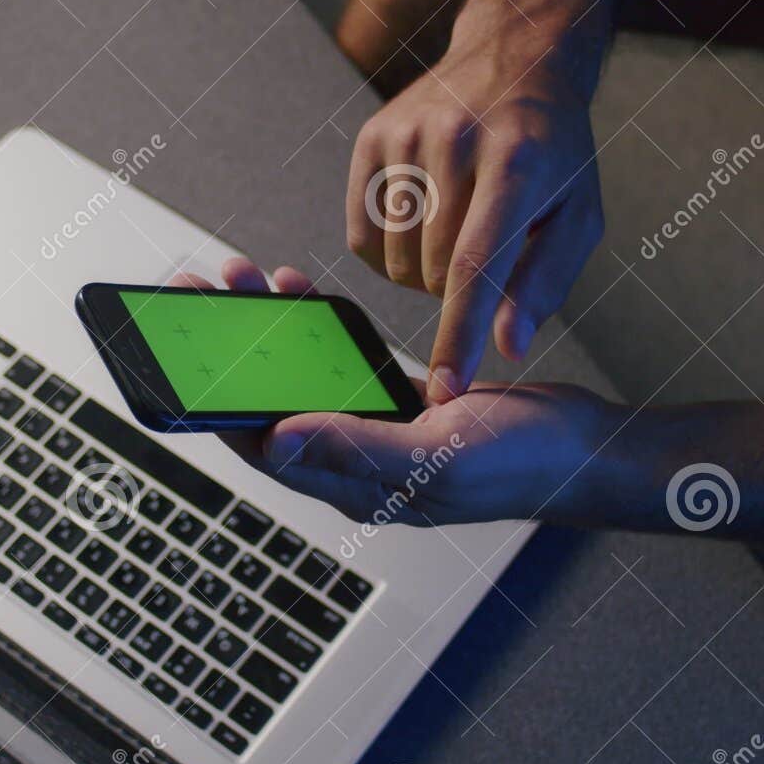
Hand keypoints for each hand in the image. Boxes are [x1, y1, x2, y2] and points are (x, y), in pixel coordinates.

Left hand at [169, 259, 615, 525]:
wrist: (585, 450)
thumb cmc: (522, 464)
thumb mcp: (435, 456)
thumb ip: (355, 447)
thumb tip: (274, 438)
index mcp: (350, 484)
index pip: (258, 442)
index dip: (211, 398)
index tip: (178, 345)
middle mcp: (351, 463)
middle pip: (267, 403)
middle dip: (228, 348)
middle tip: (199, 290)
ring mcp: (373, 434)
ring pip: (299, 380)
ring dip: (269, 332)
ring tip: (247, 279)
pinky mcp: (397, 407)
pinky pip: (337, 368)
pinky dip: (315, 331)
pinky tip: (302, 298)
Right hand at [347, 16, 604, 404]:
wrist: (517, 57)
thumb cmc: (554, 151)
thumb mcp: (577, 214)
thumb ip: (545, 283)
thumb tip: (506, 344)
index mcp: (517, 164)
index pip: (475, 269)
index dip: (458, 337)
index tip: (445, 391)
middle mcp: (455, 142)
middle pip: (432, 273)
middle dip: (455, 294)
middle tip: (483, 261)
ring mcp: (406, 135)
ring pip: (392, 261)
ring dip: (421, 275)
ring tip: (454, 236)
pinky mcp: (371, 136)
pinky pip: (361, 236)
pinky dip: (388, 251)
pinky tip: (420, 223)